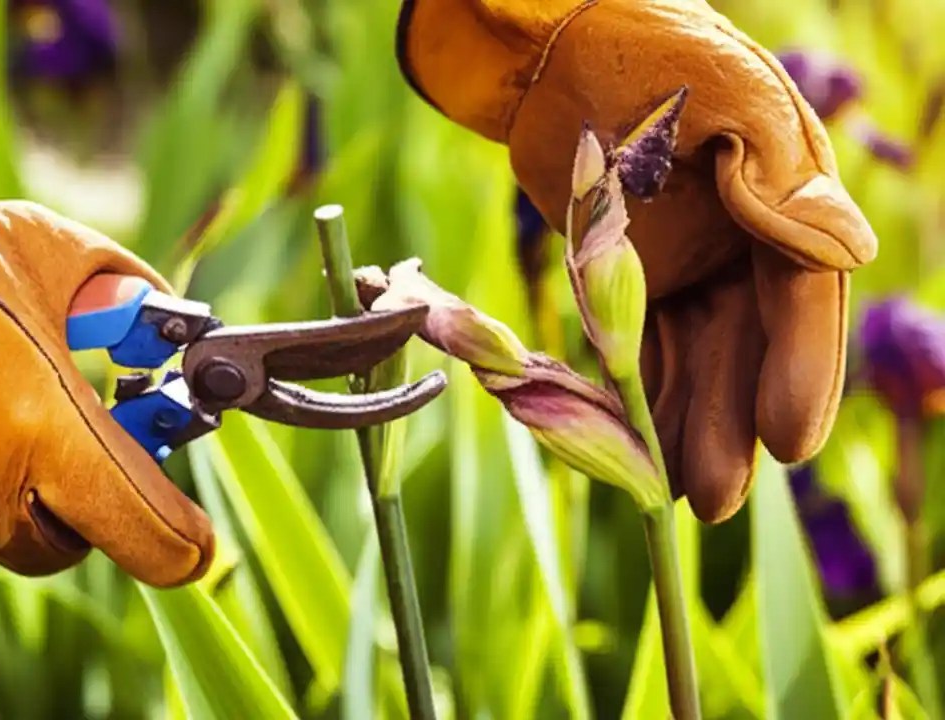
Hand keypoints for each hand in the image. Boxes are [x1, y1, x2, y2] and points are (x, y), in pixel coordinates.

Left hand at [397, 0, 876, 519]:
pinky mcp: (631, 276)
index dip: (799, 373)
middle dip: (733, 423)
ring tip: (678, 496)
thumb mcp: (727, 99)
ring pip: (698, 360)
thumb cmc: (649, 51)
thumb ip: (780, 178)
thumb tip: (848, 252)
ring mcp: (690, 263)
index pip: (801, 302)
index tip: (789, 443)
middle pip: (747, 348)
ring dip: (689, 425)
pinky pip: (641, 348)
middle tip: (711, 500)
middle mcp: (746, 241)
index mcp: (787, 199)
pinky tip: (638, 447)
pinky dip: (640, 396)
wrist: (560, 41)